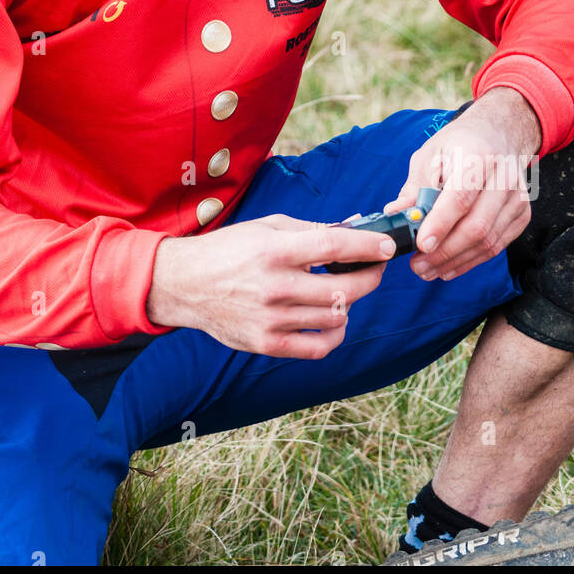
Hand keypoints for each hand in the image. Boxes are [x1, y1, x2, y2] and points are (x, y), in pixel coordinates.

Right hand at [146, 214, 394, 358]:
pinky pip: (319, 347)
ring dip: (350, 303)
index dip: (369, 246)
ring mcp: (272, 319)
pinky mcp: (267, 343)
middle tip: (374, 267)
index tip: (387, 245)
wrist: (185, 284)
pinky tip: (333, 319)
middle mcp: (276, 286)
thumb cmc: (229, 250)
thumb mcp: (266, 227)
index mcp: (275, 250)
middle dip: (369, 276)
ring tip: (344, 290)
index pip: (335, 246)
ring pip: (337, 317)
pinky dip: (335, 334)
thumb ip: (309, 231)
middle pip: (344, 288)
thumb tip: (351, 231)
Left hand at [383, 87, 539, 280]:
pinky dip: (471, 260)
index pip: (460, 197)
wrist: (499, 134)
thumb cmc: (458, 145)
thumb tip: (396, 215)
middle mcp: (504, 177)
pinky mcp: (522, 213)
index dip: (440, 224)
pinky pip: (497, 245)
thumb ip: (414, 187)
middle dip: (444, 252)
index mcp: (477, 156)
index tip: (421, 245)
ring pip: (488, 241)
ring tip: (427, 270)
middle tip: (417, 266)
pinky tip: (448, 266)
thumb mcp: (429, 155)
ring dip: (455, 261)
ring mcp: (517, 197)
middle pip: (477, 225)